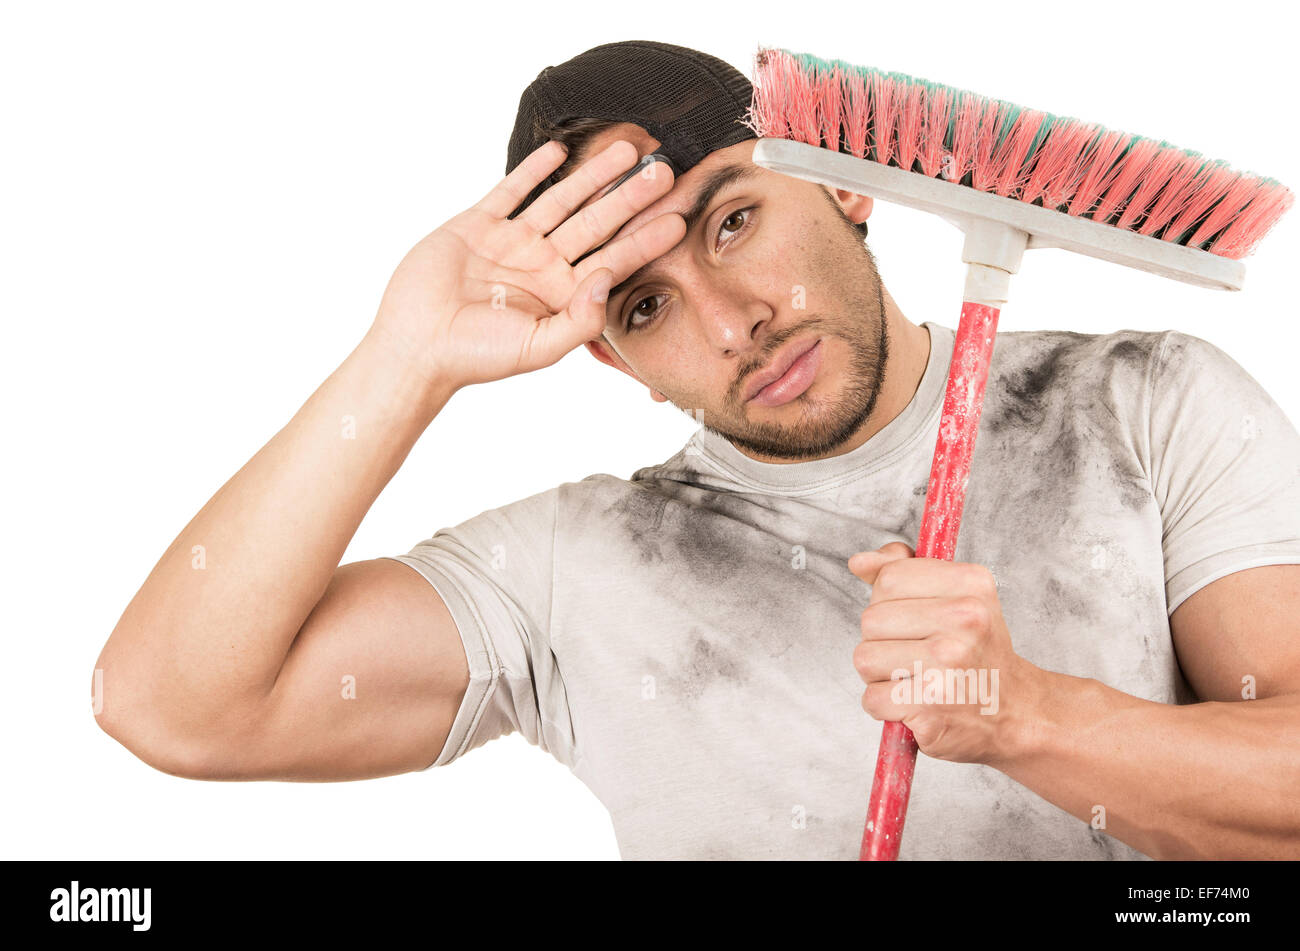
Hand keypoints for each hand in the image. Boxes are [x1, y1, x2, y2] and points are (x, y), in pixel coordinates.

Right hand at [363, 138, 685, 392]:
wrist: (416, 345)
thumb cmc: (476, 356)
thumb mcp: (539, 348)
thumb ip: (581, 319)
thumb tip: (610, 278)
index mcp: (562, 296)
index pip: (615, 260)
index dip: (647, 240)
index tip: (680, 219)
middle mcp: (543, 266)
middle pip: (597, 223)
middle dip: (631, 198)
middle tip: (666, 170)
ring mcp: (512, 243)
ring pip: (561, 201)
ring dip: (593, 175)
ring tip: (626, 149)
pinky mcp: (478, 225)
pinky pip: (511, 191)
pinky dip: (534, 171)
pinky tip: (559, 150)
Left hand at [847, 542, 1043, 766]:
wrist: (1015, 709)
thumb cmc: (975, 649)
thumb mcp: (956, 595)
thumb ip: (904, 570)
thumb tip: (859, 562)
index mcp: (971, 584)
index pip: (889, 577)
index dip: (888, 600)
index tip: (914, 618)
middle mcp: (965, 620)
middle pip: (871, 619)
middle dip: (881, 640)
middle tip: (917, 654)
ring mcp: (949, 664)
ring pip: (865, 658)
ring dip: (879, 675)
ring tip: (914, 678)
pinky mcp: (932, 707)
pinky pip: (872, 698)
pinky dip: (884, 706)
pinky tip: (914, 703)